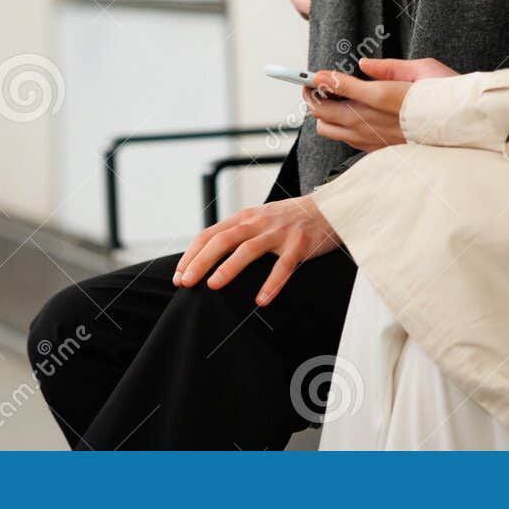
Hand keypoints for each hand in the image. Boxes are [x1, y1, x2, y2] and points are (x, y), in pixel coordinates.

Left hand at [172, 196, 340, 305]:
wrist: (329, 208)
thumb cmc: (288, 220)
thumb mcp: (258, 219)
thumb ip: (236, 234)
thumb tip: (206, 258)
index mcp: (244, 218)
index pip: (210, 234)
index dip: (192, 254)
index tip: (179, 275)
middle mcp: (258, 222)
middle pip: (223, 239)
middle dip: (201, 261)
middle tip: (187, 282)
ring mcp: (279, 232)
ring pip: (249, 249)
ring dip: (229, 267)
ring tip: (213, 285)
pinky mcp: (300, 244)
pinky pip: (284, 265)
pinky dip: (271, 283)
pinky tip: (261, 300)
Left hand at [301, 56, 457, 151]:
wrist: (465, 129)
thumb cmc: (447, 95)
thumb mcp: (422, 68)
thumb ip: (388, 67)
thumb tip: (364, 65)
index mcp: (381, 96)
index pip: (335, 85)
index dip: (319, 78)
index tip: (313, 74)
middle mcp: (371, 120)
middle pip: (322, 111)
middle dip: (311, 97)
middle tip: (312, 86)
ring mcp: (371, 139)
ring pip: (327, 129)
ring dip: (323, 115)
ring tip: (330, 101)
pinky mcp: (376, 150)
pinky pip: (344, 140)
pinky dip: (339, 128)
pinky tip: (349, 116)